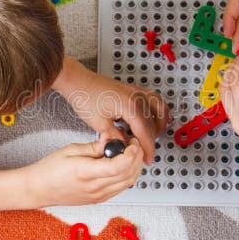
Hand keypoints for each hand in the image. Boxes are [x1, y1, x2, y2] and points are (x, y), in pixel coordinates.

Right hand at [25, 135, 144, 205]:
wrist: (39, 188)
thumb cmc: (50, 169)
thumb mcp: (71, 150)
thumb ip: (94, 146)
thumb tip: (111, 139)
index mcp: (86, 173)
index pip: (119, 167)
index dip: (131, 154)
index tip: (132, 143)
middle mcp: (94, 188)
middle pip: (128, 176)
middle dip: (137, 158)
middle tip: (134, 145)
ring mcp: (98, 196)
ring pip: (127, 184)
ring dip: (135, 168)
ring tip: (131, 154)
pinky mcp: (98, 199)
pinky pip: (120, 189)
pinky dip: (127, 176)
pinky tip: (124, 166)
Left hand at [53, 57, 169, 163]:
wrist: (78, 81)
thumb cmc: (85, 97)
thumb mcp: (100, 124)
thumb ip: (116, 138)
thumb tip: (124, 148)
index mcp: (130, 106)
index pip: (145, 133)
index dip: (147, 148)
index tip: (147, 158)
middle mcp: (137, 97)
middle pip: (153, 123)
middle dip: (151, 140)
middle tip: (145, 152)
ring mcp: (137, 91)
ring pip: (160, 109)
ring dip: (160, 124)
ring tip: (155, 136)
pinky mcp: (134, 89)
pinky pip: (154, 99)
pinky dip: (159, 109)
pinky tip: (158, 115)